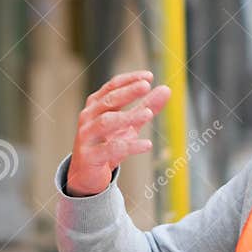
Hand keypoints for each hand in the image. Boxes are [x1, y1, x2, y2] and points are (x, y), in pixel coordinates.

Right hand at [67, 70, 170, 196]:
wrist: (86, 174)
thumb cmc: (107, 143)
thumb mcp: (129, 124)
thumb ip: (145, 107)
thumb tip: (166, 90)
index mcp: (96, 105)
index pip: (112, 86)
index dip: (129, 80)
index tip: (149, 76)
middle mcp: (88, 117)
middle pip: (108, 101)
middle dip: (128, 92)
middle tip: (146, 86)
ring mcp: (86, 136)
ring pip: (107, 122)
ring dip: (128, 116)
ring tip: (148, 114)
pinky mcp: (90, 156)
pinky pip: (111, 149)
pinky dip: (130, 146)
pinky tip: (147, 144)